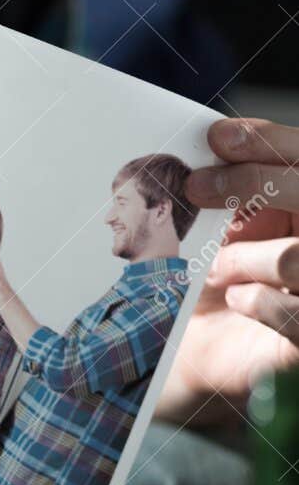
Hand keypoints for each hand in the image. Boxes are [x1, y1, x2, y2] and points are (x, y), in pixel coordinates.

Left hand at [159, 118, 298, 424]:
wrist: (205, 348)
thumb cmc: (216, 279)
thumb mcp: (222, 229)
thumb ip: (230, 192)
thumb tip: (212, 145)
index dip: (267, 140)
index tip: (217, 137)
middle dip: (251, 181)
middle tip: (196, 187)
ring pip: (294, 258)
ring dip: (241, 259)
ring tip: (215, 271)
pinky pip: (293, 313)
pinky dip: (255, 302)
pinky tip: (236, 300)